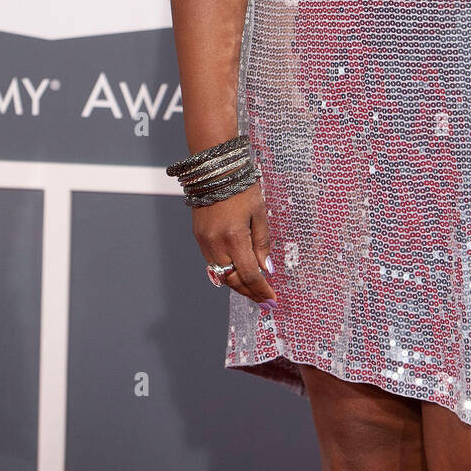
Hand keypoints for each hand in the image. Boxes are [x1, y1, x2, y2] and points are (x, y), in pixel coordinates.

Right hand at [192, 183, 276, 305]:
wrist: (215, 169)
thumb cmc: (241, 187)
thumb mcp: (259, 213)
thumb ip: (262, 243)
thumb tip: (265, 268)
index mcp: (234, 237)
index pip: (249, 274)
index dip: (261, 290)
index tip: (272, 300)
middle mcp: (216, 244)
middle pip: (233, 280)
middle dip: (249, 293)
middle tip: (264, 300)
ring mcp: (205, 242)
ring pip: (221, 274)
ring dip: (237, 285)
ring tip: (253, 291)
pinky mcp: (199, 237)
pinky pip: (213, 263)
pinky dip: (226, 272)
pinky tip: (237, 274)